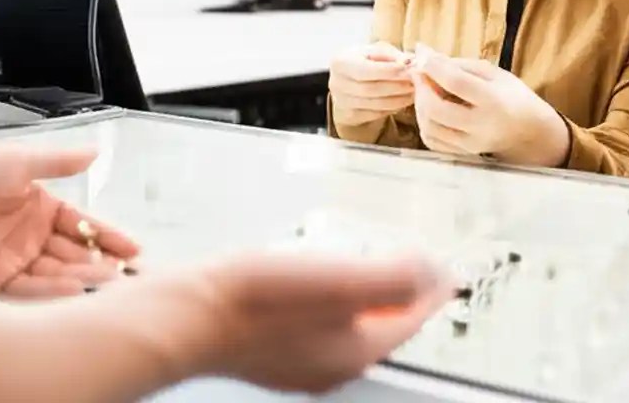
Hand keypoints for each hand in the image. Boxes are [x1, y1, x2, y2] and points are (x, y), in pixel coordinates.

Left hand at [0, 144, 140, 298]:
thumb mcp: (21, 161)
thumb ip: (60, 163)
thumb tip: (95, 151)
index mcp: (39, 208)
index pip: (83, 226)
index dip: (108, 236)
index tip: (134, 248)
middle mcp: (30, 237)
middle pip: (74, 254)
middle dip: (100, 262)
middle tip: (126, 272)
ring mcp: (13, 261)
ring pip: (56, 274)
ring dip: (82, 277)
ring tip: (107, 280)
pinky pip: (29, 290)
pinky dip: (53, 291)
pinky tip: (75, 289)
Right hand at [173, 254, 451, 393]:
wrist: (185, 315)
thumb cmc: (256, 300)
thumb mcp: (341, 280)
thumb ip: (396, 276)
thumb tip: (434, 272)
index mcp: (357, 352)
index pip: (413, 317)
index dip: (432, 285)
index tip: (442, 265)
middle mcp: (330, 366)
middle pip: (382, 327)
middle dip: (398, 294)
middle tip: (408, 262)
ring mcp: (296, 362)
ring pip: (346, 327)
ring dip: (360, 296)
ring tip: (361, 264)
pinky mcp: (265, 349)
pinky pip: (311, 325)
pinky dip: (323, 301)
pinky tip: (307, 279)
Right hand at [329, 42, 414, 128]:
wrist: (349, 81)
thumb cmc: (364, 61)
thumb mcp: (375, 51)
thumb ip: (391, 54)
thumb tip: (409, 61)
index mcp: (340, 62)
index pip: (365, 70)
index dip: (388, 71)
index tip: (409, 68)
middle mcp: (337, 83)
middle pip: (370, 89)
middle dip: (397, 86)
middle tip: (416, 81)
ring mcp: (342, 102)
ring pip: (375, 104)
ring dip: (398, 98)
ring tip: (414, 91)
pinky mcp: (350, 116)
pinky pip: (375, 114)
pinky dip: (393, 108)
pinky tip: (405, 100)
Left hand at [410, 46, 569, 166]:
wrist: (530, 132)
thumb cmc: (513, 96)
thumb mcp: (494, 74)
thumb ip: (459, 64)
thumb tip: (424, 52)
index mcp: (494, 101)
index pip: (457, 83)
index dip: (434, 68)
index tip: (423, 55)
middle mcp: (481, 126)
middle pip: (436, 109)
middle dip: (421, 88)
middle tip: (419, 73)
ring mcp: (470, 144)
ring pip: (429, 127)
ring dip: (419, 105)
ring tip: (424, 90)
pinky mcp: (462, 154)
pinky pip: (432, 140)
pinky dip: (424, 123)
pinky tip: (429, 109)